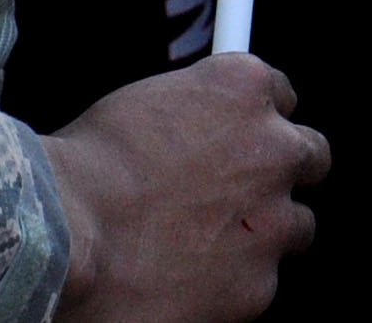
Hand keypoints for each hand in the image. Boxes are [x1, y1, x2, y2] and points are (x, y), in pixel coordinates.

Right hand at [44, 57, 327, 322]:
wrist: (62, 236)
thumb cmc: (83, 168)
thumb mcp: (145, 104)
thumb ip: (194, 112)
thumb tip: (199, 128)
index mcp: (245, 88)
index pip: (282, 97)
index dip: (256, 124)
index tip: (240, 139)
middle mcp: (275, 147)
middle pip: (309, 156)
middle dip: (278, 174)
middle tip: (238, 194)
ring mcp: (274, 218)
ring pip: (295, 225)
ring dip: (261, 231)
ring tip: (201, 244)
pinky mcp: (259, 284)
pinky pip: (260, 280)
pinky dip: (232, 282)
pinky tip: (186, 278)